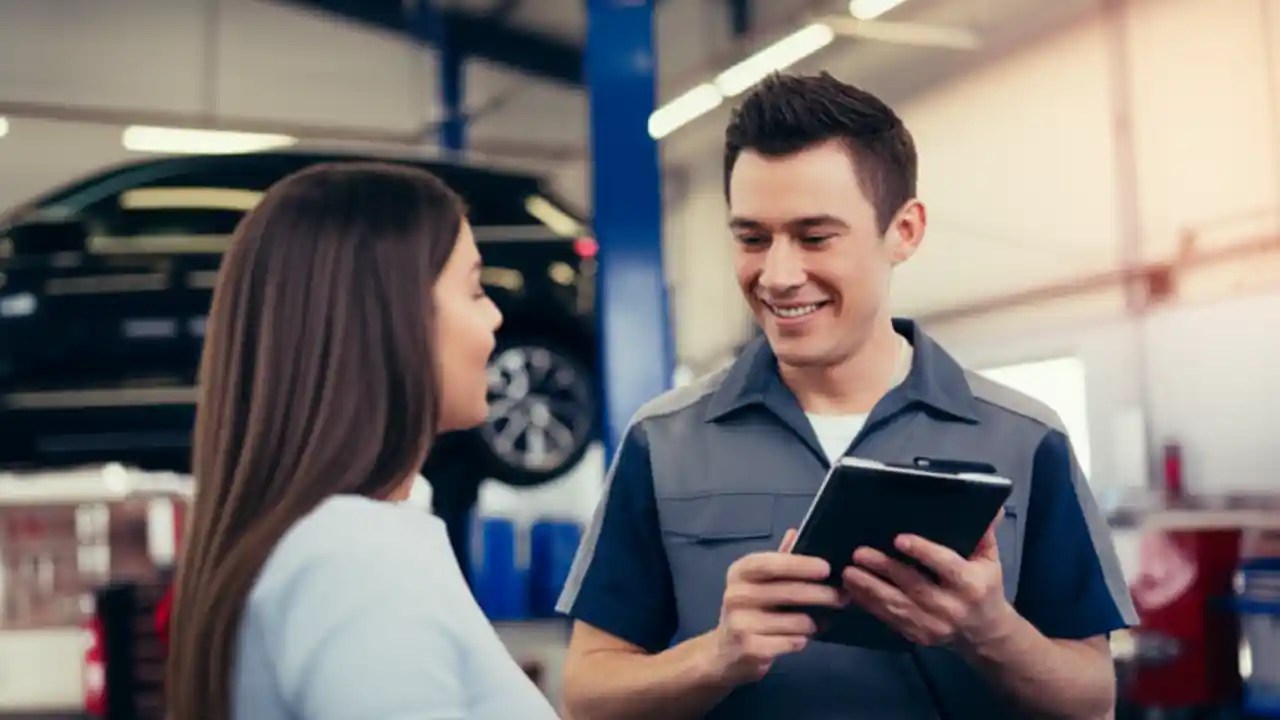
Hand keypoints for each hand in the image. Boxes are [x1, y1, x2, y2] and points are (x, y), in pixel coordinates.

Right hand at [707, 529, 844, 684]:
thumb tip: (796, 531)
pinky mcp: (751, 648)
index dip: (800, 565)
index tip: (826, 568)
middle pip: (789, 592)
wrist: (724, 653)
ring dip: (814, 622)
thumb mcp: (757, 581)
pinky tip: (802, 638)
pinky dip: (803, 640)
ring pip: (797, 621)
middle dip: (822, 594)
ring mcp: (742, 623)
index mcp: (739, 572)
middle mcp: (737, 595)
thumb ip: (778, 559)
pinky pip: (793, 641)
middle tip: (843, 597)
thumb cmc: (748, 611)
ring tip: (818, 622)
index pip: (772, 564)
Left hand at [842, 510, 1015, 650]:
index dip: (923, 552)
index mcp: (971, 584)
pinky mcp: (917, 636)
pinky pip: (890, 619)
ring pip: (897, 605)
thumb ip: (984, 533)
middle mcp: (952, 607)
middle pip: (914, 586)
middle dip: (884, 568)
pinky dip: (869, 605)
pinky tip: (853, 590)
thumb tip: (989, 504)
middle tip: (859, 553)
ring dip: (869, 588)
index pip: (946, 566)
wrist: (984, 633)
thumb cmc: (985, 587)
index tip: (899, 539)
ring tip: (848, 572)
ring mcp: (933, 625)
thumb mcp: (989, 560)